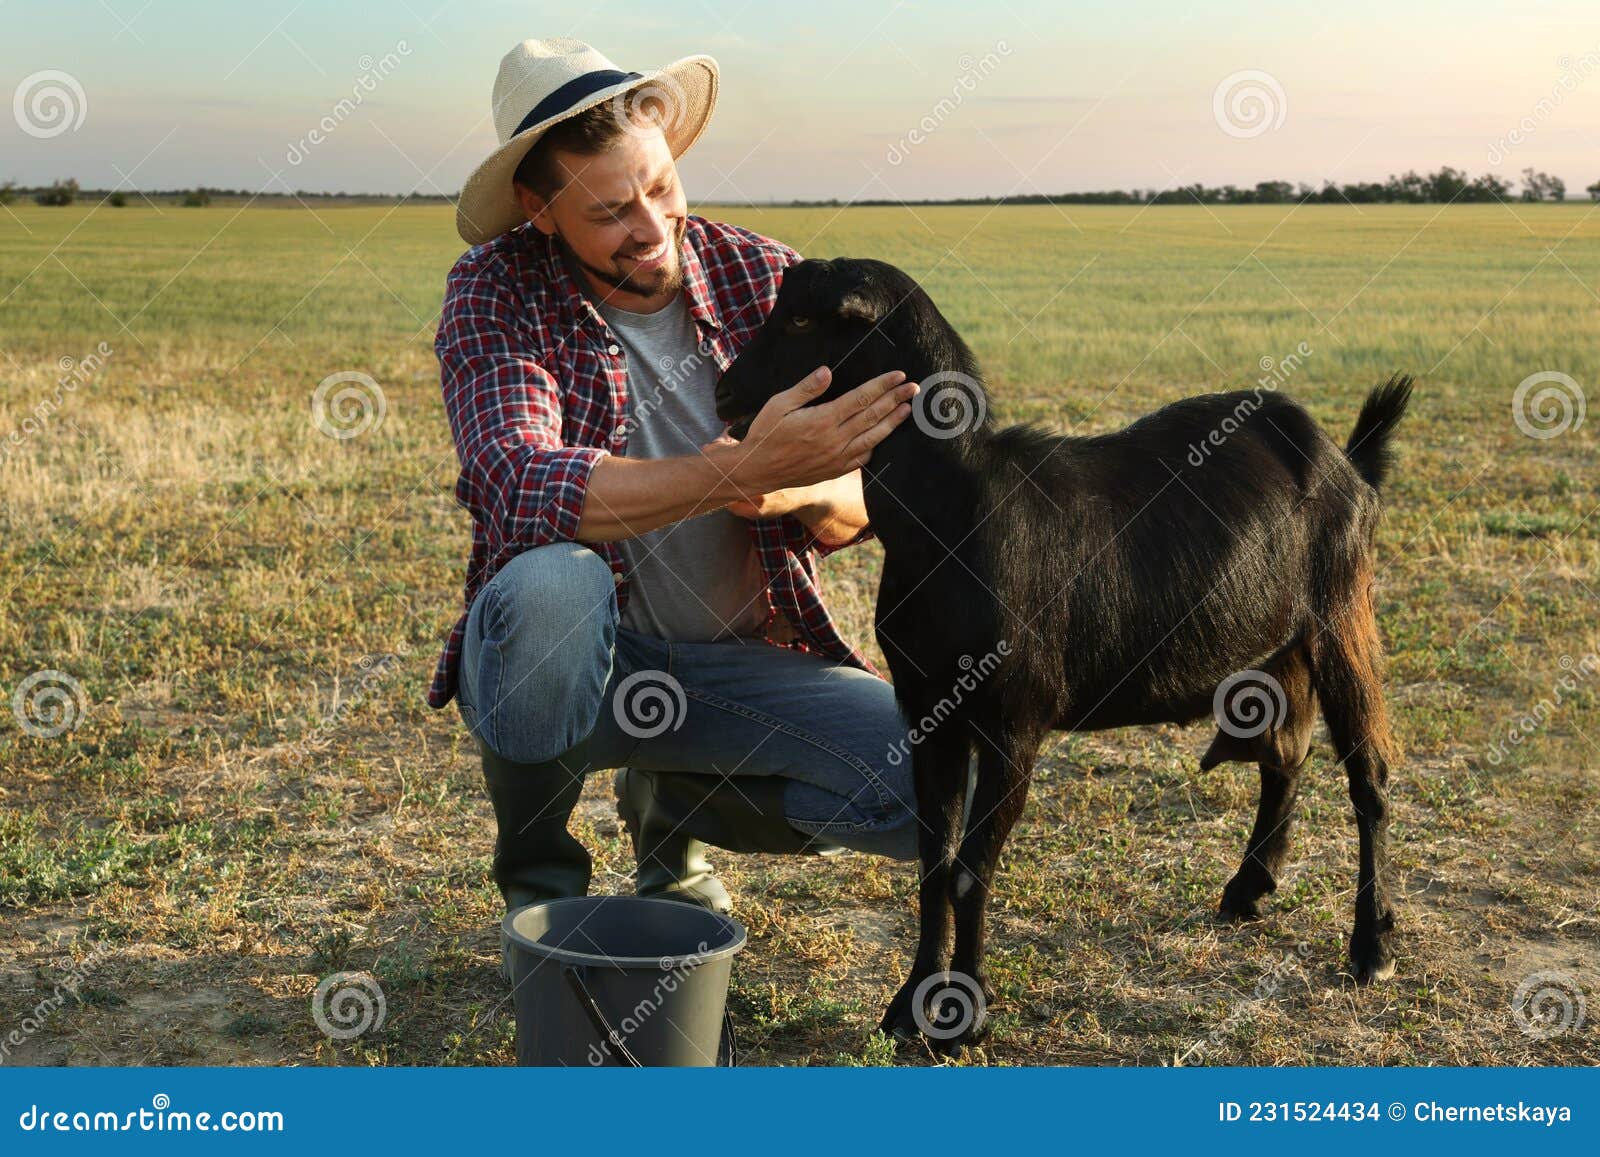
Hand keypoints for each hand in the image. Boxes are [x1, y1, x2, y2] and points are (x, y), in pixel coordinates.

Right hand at [713, 366, 916, 498]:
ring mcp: (836, 458)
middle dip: (895, 400)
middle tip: (913, 387)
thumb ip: (806, 388)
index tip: (898, 376)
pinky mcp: (835, 470)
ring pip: (873, 438)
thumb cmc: (765, 434)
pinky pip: (863, 458)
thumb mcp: (779, 404)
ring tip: (908, 409)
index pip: (860, 399)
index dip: (882, 386)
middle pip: (872, 416)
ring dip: (893, 422)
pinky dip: (877, 445)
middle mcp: (834, 440)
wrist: (757, 471)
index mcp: (821, 420)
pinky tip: (885, 435)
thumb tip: (827, 371)